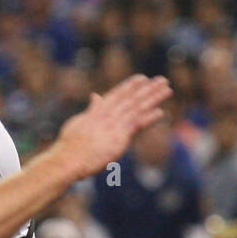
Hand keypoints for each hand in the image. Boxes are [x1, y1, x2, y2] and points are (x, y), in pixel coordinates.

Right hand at [51, 75, 171, 180]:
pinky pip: (137, 125)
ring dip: (153, 98)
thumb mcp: (80, 121)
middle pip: (131, 98)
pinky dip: (149, 118)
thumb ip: (92, 109)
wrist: (69, 159)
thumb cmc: (70, 145)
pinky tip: (161, 112)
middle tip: (162, 80)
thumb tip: (95, 95)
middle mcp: (108, 114)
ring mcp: (114, 125)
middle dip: (147, 88)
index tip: (142, 78)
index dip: (131, 86)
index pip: (117, 95)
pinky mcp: (119, 137)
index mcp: (97, 111)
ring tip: (167, 90)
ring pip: (137, 108)